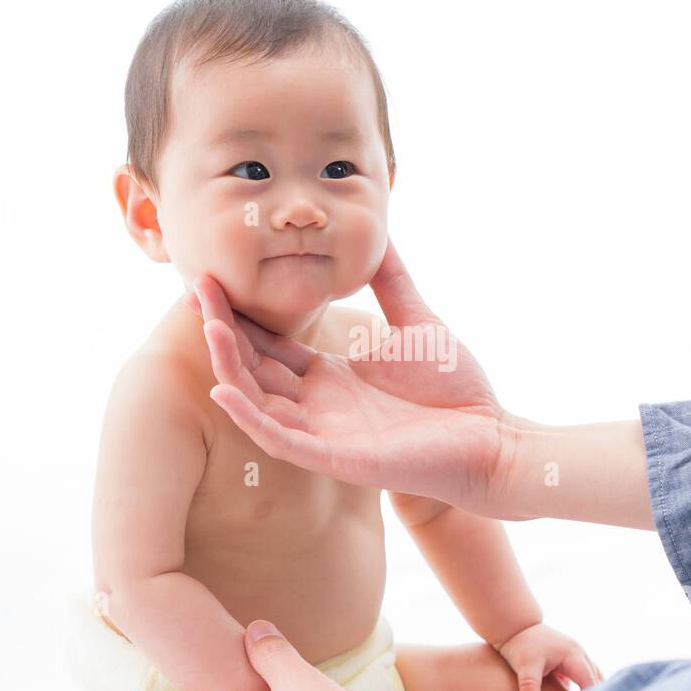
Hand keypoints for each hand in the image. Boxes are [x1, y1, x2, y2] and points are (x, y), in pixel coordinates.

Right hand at [186, 238, 517, 516]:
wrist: (493, 438)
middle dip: (223, 332)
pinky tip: (224, 389)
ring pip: (259, 402)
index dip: (239, 316)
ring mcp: (324, 435)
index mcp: (332, 379)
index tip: (211, 278)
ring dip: (229, 366)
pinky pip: (281, 439)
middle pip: (254, 368)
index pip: (270, 345)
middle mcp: (319, 407)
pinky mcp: (338, 459)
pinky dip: (250, 416)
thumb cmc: (457, 388)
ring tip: (208, 327)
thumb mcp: (415, 319)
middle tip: (197, 290)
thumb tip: (378, 231)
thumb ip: (391, 280)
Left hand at [496, 622, 603, 690]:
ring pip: (592, 678)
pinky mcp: (569, 662)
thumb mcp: (524, 666)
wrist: (515, 626)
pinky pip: (583, 678)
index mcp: (573, 655)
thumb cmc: (520, 645)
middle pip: (596, 681)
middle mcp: (579, 654)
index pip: (590, 682)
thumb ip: (529, 686)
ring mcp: (576, 657)